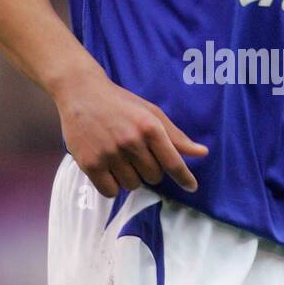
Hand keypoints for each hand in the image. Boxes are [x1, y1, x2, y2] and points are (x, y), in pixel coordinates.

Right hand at [55, 67, 208, 196]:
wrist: (81, 93)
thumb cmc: (120, 103)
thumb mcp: (151, 113)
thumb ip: (175, 136)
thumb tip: (202, 153)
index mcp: (149, 127)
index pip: (173, 162)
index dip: (185, 178)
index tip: (191, 187)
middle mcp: (131, 141)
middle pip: (154, 177)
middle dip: (149, 170)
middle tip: (136, 154)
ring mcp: (109, 153)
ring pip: (132, 186)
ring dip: (130, 177)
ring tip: (120, 158)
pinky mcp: (90, 164)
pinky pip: (110, 192)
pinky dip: (112, 185)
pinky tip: (108, 169)